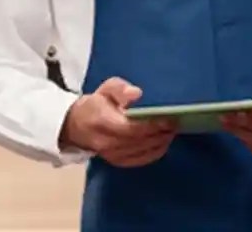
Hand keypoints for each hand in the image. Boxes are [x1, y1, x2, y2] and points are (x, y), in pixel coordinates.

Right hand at [60, 77, 176, 166]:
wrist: (76, 126)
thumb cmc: (96, 104)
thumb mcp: (106, 89)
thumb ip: (120, 89)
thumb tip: (137, 94)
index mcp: (102, 121)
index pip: (130, 127)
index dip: (151, 125)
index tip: (168, 118)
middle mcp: (106, 142)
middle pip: (139, 141)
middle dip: (160, 133)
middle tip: (175, 123)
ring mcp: (111, 155)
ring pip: (142, 152)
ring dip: (160, 143)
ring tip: (172, 131)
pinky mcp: (117, 162)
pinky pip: (140, 160)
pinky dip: (155, 152)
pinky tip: (163, 142)